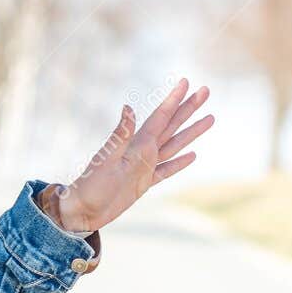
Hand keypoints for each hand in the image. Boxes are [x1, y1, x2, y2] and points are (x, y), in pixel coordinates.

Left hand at [55, 79, 215, 232]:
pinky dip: (179, 162)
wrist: (82, 210)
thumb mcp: (106, 159)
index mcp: (136, 144)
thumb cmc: (90, 186)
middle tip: (205, 91)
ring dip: (191, 132)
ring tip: (209, 118)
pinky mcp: (143, 183)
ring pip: (174, 145)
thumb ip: (121, 135)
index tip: (186, 82)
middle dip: (188, 109)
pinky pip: (166, 170)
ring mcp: (144, 167)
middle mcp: (142, 152)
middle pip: (171, 126)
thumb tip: (128, 107)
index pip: (160, 117)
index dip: (173, 100)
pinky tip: (192, 154)